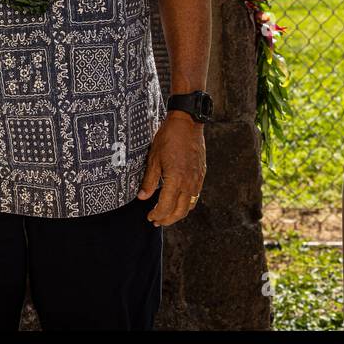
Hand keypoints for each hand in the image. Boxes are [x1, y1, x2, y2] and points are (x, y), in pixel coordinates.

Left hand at [137, 111, 205, 226]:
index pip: (166, 207)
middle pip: (180, 211)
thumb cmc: (169, 137)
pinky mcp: (201, 174)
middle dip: (168, 219)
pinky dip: (187, 203)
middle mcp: (189, 182)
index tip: (149, 217)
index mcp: (176, 179)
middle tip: (156, 221)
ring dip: (178, 213)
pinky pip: (195, 195)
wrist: (188, 122)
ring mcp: (197, 179)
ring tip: (167, 214)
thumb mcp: (154, 158)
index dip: (157, 215)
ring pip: (190, 205)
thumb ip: (149, 180)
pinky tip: (178, 200)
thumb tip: (142, 197)